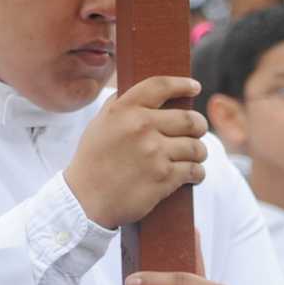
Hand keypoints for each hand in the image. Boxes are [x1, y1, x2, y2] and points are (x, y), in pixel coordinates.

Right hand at [65, 76, 209, 230]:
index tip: (194, 87)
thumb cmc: (92, 160)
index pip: (160, 86)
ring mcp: (154, 153)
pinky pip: (194, 170)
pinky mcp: (163, 178)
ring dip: (199, 152)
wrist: (84, 200)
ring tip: (193, 156)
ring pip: (197, 147)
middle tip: (197, 130)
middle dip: (199, 125)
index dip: (182, 84)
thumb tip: (146, 93)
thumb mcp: (99, 124)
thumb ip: (120, 105)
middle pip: (190, 119)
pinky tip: (191, 174)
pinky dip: (197, 173)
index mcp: (124, 110)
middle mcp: (140, 127)